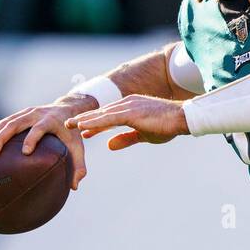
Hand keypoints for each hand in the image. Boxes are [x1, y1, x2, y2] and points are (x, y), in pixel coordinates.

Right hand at [0, 101, 89, 190]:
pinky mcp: (16, 115)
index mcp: (50, 121)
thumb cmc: (71, 132)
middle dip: (3, 137)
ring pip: (4, 122)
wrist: (66, 108)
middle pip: (15, 123)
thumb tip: (75, 187)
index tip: (26, 152)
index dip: (33, 139)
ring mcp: (24, 113)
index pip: (39, 129)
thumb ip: (79, 166)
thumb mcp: (78, 147)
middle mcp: (35, 114)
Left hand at [67, 95, 188, 149]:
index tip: (82, 129)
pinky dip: (95, 122)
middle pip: (101, 113)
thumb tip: (109, 146)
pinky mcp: (130, 113)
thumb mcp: (143, 135)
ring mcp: (128, 107)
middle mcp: (126, 104)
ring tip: (70, 125)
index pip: (108, 117)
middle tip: (68, 125)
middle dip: (84, 119)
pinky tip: (84, 126)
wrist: (182, 118)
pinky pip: (109, 119)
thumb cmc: (167, 126)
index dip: (94, 124)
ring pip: (102, 114)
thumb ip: (125, 139)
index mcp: (129, 108)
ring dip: (85, 120)